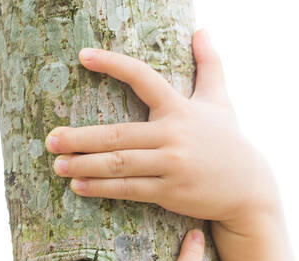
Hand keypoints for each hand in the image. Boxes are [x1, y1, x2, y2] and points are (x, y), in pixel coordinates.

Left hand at [45, 30, 277, 229]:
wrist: (248, 189)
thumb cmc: (227, 142)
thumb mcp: (220, 101)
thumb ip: (210, 65)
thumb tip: (202, 30)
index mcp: (180, 108)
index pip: (143, 78)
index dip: (113, 65)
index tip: (83, 56)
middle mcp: (174, 135)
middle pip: (119, 134)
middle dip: (81, 137)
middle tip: (51, 138)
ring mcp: (171, 166)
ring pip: (120, 164)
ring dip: (85, 165)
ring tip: (57, 164)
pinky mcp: (170, 192)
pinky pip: (129, 189)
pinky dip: (101, 188)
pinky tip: (78, 186)